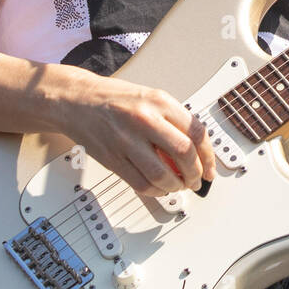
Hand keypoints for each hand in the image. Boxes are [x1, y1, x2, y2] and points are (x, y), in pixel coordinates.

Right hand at [51, 69, 217, 196]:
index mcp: (159, 102)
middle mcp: (144, 119)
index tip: (210, 169)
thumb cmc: (116, 100)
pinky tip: (159, 188)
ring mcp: (126, 140)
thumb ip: (174, 120)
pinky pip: (140, 183)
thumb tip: (198, 150)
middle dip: (195, 174)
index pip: (196, 132)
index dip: (208, 156)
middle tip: (197, 180)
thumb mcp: (151, 98)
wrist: (77, 101)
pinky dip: (155, 191)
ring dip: (175, 186)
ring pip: (161, 174)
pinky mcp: (112, 158)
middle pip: (183, 153)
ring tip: (178, 186)